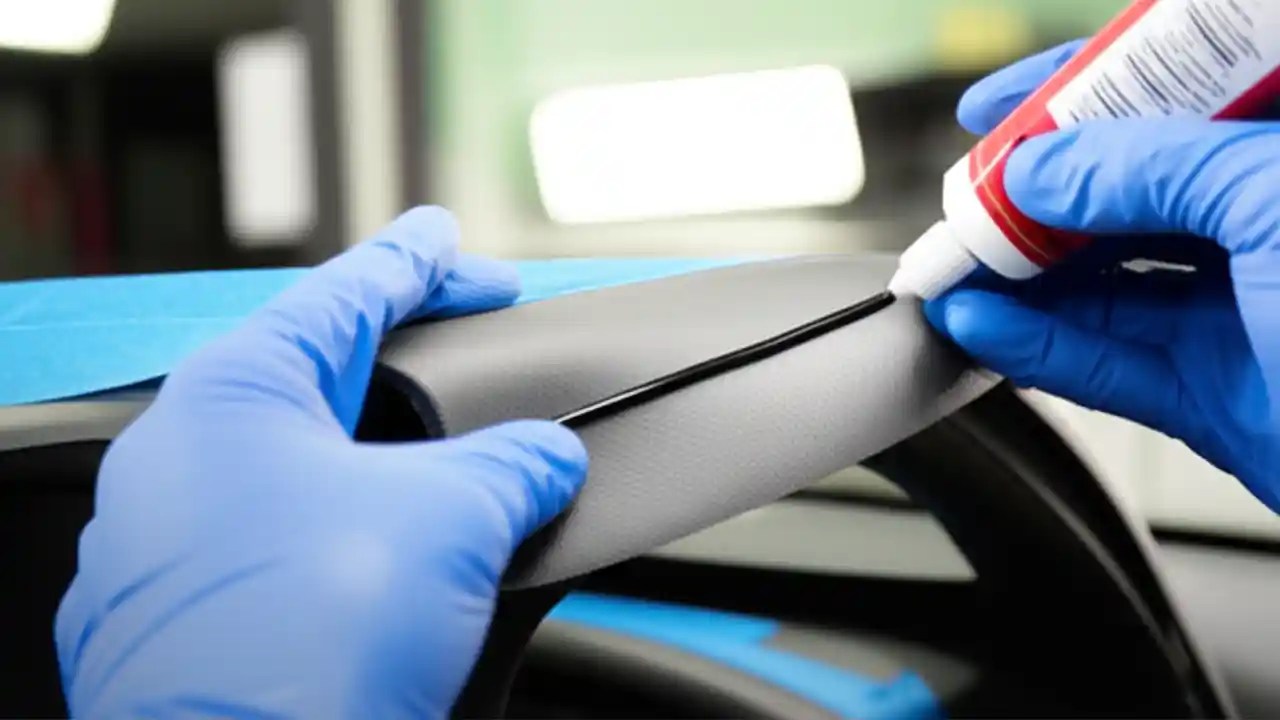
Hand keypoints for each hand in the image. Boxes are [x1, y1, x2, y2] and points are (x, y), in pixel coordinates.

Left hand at [55, 207, 588, 717]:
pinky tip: (391, 554)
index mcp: (231, 396)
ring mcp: (173, 541)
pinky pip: (280, 539)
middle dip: (401, 363)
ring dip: (379, 458)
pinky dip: (344, 529)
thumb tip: (550, 458)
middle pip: (315, 377)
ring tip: (444, 458)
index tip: (444, 238)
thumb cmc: (308, 641)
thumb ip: (515, 465)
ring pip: (297, 466)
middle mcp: (184, 457)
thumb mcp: (451, 518)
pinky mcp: (186, 612)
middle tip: (465, 342)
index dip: (413, 261)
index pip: (342, 293)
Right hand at [925, 41, 1279, 510]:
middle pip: (1123, 189)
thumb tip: (1042, 173)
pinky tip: (981, 328)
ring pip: (1105, 278)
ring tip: (951, 269)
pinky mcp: (1212, 390)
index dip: (1079, 88)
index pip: (1174, 89)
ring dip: (1020, 278)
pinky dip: (1038, 347)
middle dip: (1032, 197)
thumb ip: (1147, 171)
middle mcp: (1269, 222)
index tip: (1003, 104)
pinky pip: (1106, 360)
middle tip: (964, 203)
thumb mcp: (1276, 200)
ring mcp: (1241, 308)